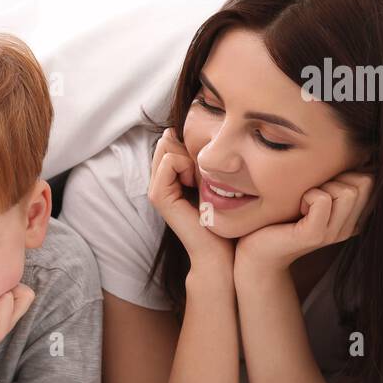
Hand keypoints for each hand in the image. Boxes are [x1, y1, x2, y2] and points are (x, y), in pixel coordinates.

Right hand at [147, 128, 233, 271]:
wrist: (221, 250)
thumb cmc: (227, 216)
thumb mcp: (216, 178)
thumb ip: (204, 158)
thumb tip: (193, 132)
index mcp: (171, 177)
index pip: (172, 139)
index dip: (191, 142)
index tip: (209, 165)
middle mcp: (159, 181)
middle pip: (168, 140)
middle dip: (188, 146)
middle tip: (204, 170)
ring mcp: (156, 189)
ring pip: (167, 147)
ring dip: (189, 155)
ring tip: (200, 177)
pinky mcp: (158, 196)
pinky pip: (169, 162)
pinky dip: (185, 165)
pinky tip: (195, 182)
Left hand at [235, 171, 373, 275]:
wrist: (257, 251)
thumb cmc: (281, 217)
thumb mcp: (311, 195)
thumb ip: (334, 179)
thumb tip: (353, 151)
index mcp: (353, 217)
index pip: (371, 179)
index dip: (346, 173)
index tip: (321, 186)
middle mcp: (349, 227)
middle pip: (365, 182)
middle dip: (336, 178)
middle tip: (310, 193)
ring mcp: (333, 233)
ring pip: (348, 191)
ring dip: (320, 187)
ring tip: (302, 202)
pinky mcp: (314, 235)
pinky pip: (323, 199)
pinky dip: (308, 195)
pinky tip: (297, 208)